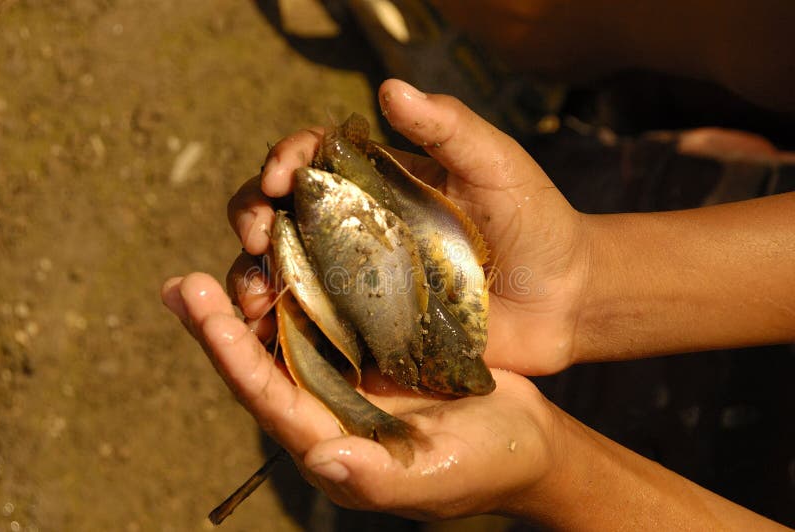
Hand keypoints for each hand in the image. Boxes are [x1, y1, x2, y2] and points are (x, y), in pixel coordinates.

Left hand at [161, 272, 555, 519]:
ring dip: (254, 291)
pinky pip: (328, 306)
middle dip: (218, 321)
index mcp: (329, 438)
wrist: (528, 438)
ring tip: (229, 250)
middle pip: (259, 359)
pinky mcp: (373, 341)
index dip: (230, 356)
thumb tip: (320, 461)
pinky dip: (304, 276)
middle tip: (183, 283)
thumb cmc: (485, 463)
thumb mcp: (436, 475)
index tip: (202, 310)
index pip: (267, 397)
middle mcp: (326, 401)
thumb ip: (380, 477)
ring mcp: (348, 368)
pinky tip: (291, 240)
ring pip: (286, 328)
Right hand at [226, 79, 588, 375]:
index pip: (314, 160)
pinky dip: (279, 329)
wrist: (565, 299)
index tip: (281, 177)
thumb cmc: (535, 221)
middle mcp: (360, 228)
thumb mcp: (496, 165)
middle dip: (251, 214)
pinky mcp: (370, 330)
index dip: (286, 160)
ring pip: (285, 270)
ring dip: (251, 276)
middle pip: (281, 213)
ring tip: (251, 295)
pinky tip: (263, 335)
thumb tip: (390, 86)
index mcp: (379, 182)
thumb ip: (450, 127)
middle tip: (253, 233)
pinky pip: (313, 327)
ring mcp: (360, 280)